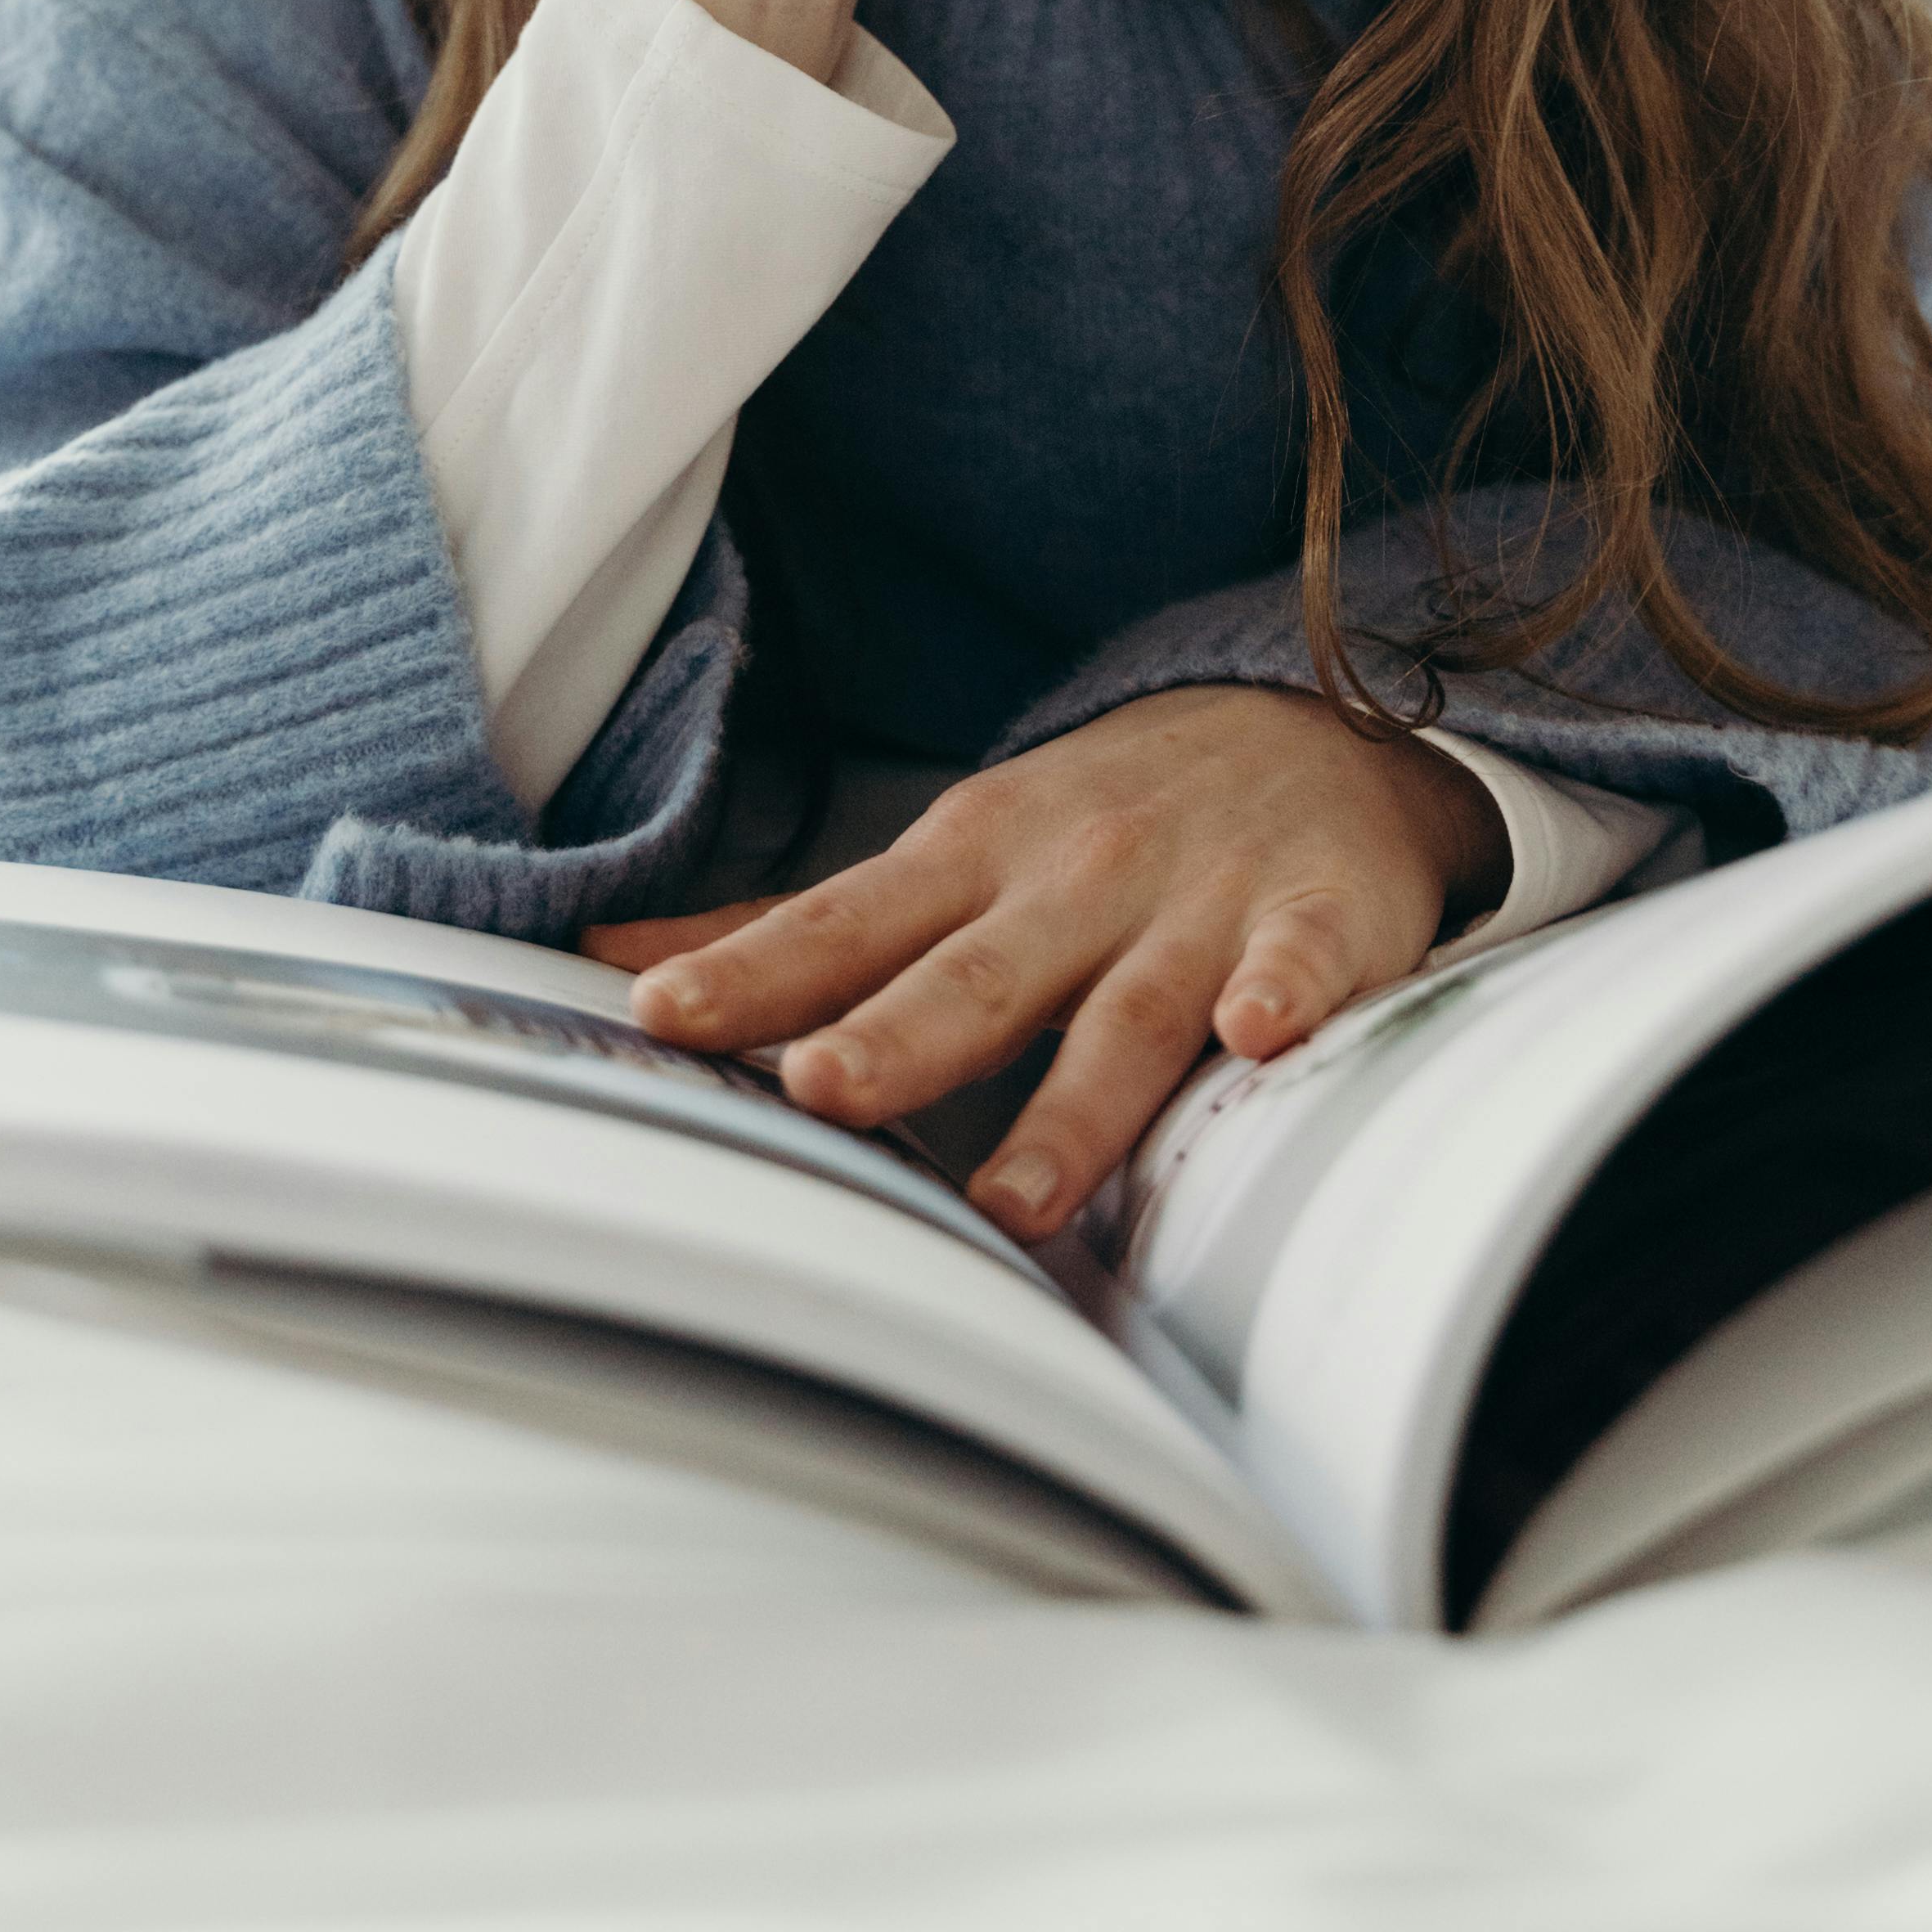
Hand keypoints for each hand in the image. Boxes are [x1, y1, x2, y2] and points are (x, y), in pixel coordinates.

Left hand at [582, 690, 1509, 1236]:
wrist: (1309, 732)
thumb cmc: (1099, 823)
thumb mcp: (948, 853)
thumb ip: (799, 928)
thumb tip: (617, 963)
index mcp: (973, 861)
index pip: (846, 925)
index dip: (758, 975)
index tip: (666, 1020)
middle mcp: (1073, 881)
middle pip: (975, 976)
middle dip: (895, 1038)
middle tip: (820, 1095)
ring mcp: (1196, 903)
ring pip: (1127, 1015)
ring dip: (1072, 1103)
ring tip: (1014, 1199)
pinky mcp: (1314, 919)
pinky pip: (1300, 962)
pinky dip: (1285, 994)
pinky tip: (1259, 1034)